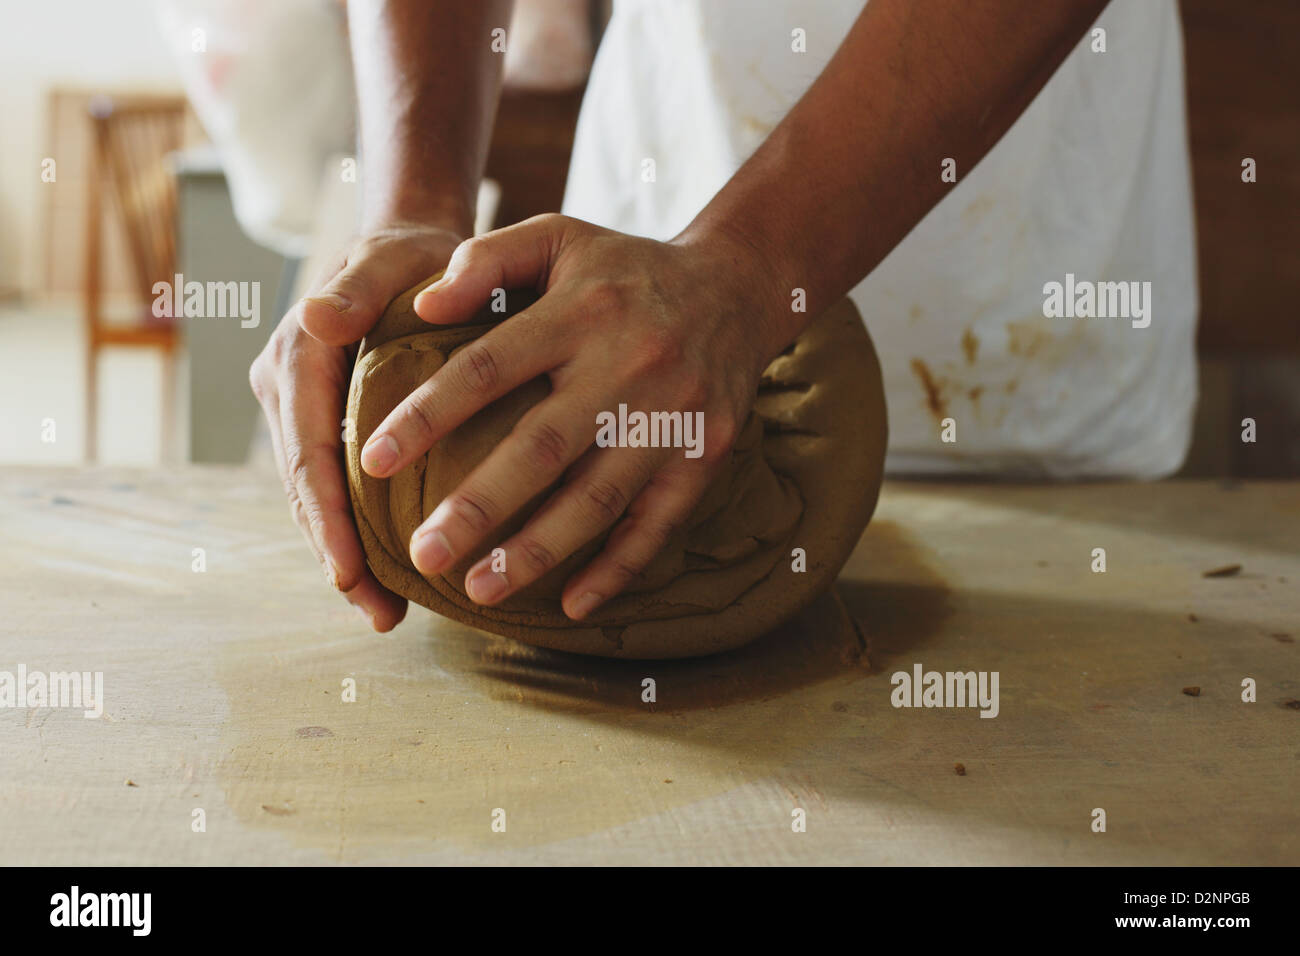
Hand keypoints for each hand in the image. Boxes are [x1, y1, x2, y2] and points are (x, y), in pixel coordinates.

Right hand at [249, 221, 463, 630]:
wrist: (415, 250)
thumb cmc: (416, 253)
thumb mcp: (394, 256)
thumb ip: (358, 286)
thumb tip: (316, 317)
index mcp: (300, 356)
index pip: (308, 451)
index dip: (327, 517)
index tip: (347, 572)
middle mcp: (290, 387)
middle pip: (308, 489)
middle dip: (337, 555)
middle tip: (378, 615)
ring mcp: (304, 408)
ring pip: (318, 496)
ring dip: (346, 556)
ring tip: (385, 614)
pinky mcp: (327, 421)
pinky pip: (335, 483)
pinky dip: (355, 531)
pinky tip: (386, 575)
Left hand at [356, 214, 792, 620]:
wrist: (738, 288)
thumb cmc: (624, 270)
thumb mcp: (558, 237)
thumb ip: (488, 259)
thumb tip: (423, 307)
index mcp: (580, 312)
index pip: (489, 368)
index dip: (429, 416)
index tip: (373, 461)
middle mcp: (628, 365)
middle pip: (542, 447)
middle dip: (478, 507)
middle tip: (421, 553)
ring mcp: (672, 416)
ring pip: (598, 497)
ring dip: (537, 550)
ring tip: (478, 591)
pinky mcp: (705, 454)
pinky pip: (659, 522)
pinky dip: (618, 568)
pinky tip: (572, 604)